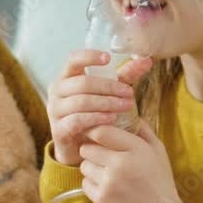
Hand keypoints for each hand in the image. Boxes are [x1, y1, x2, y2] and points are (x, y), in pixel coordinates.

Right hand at [47, 49, 152, 165]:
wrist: (79, 146)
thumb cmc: (93, 112)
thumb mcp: (108, 92)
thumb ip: (125, 76)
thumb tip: (147, 60)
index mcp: (66, 77)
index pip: (73, 59)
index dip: (89, 56)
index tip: (108, 58)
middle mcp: (57, 91)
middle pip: (82, 83)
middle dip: (108, 87)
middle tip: (129, 93)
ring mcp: (55, 111)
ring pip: (80, 102)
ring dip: (106, 103)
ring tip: (125, 106)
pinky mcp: (58, 130)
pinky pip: (77, 121)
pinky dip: (96, 119)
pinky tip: (111, 119)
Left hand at [79, 121, 197, 202]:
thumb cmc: (159, 180)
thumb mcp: (158, 151)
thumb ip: (142, 129)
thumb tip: (126, 111)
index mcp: (136, 149)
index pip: (101, 131)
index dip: (95, 131)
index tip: (96, 134)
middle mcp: (120, 164)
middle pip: (88, 148)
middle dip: (92, 150)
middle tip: (103, 155)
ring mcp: (109, 183)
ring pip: (84, 165)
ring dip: (91, 167)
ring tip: (107, 172)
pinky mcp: (102, 199)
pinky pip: (85, 182)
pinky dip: (92, 183)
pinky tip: (107, 186)